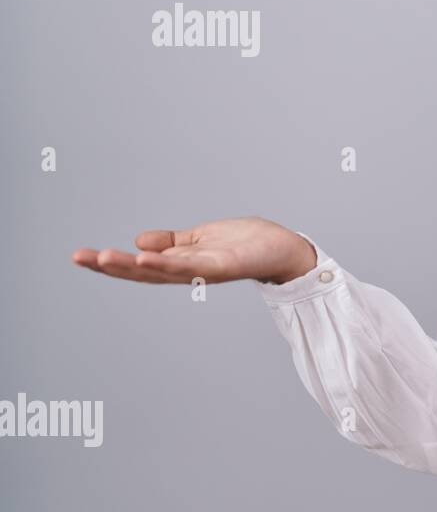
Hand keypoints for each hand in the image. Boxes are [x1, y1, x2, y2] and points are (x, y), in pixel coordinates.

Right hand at [71, 217, 318, 285]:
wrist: (283, 248)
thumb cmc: (245, 243)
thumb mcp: (200, 239)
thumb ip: (172, 242)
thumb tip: (140, 240)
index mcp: (182, 265)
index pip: (141, 265)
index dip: (112, 263)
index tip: (82, 256)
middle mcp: (189, 273)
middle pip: (144, 272)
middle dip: (111, 266)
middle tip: (79, 257)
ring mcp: (205, 272)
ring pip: (163, 272)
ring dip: (132, 266)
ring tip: (105, 258)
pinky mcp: (224, 266)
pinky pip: (191, 267)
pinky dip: (167, 263)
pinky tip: (145, 257)